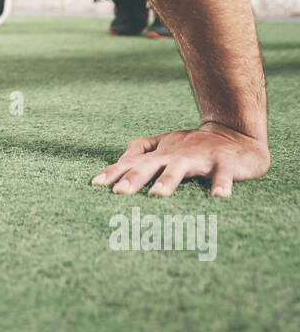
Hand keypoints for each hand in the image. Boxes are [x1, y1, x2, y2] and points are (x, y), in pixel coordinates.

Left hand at [92, 123, 269, 197]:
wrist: (236, 133)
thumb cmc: (194, 145)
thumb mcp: (165, 145)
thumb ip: (141, 152)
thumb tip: (116, 162)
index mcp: (160, 154)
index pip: (132, 163)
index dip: (113, 172)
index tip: (95, 185)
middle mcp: (175, 155)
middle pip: (150, 166)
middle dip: (134, 178)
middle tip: (119, 192)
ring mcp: (199, 158)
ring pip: (181, 169)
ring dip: (168, 180)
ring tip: (157, 194)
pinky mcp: (223, 163)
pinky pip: (222, 175)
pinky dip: (221, 185)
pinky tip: (218, 197)